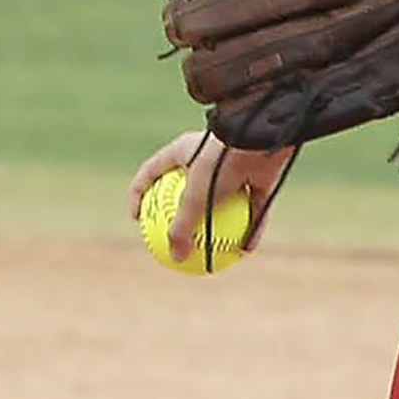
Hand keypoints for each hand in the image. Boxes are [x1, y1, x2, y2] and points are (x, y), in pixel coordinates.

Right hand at [127, 131, 294, 261]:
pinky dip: (251, 227)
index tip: (138, 220)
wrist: (260, 140)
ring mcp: (234, 167)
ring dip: (222, 227)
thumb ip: (181, 228)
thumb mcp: (194, 198)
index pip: (150, 172)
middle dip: (184, 218)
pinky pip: (252, 206)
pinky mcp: (258, 176)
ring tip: (216, 252)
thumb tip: (175, 258)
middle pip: (188, 192)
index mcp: (183, 151)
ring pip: (223, 202)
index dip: (138, 194)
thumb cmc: (219, 163)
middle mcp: (207, 158)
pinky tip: (246, 250)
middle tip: (179, 241)